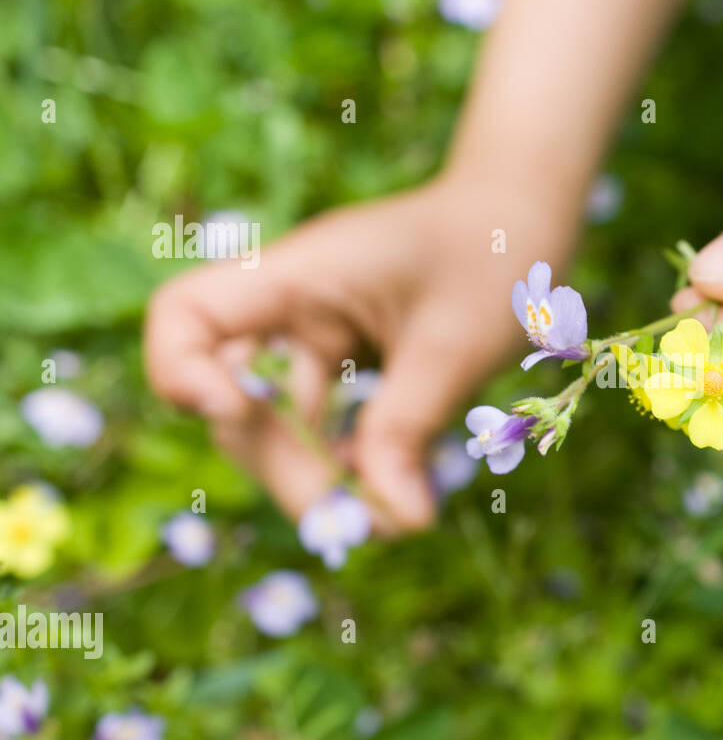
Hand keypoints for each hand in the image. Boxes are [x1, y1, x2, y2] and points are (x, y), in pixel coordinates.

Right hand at [144, 175, 575, 531]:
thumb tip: (396, 523)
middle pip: (239, 404)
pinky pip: (322, 427)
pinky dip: (352, 465)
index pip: (184, 315)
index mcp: (297, 275)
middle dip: (288, 472)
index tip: (238, 413)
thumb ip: (409, 431)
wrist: (524, 216)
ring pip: (280, 429)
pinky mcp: (341, 363)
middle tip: (362, 523)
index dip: (181, 373)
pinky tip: (400, 488)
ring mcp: (312, 337)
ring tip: (396, 515)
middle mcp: (288, 308)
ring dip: (324, 480)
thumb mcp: (455, 347)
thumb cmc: (493, 255)